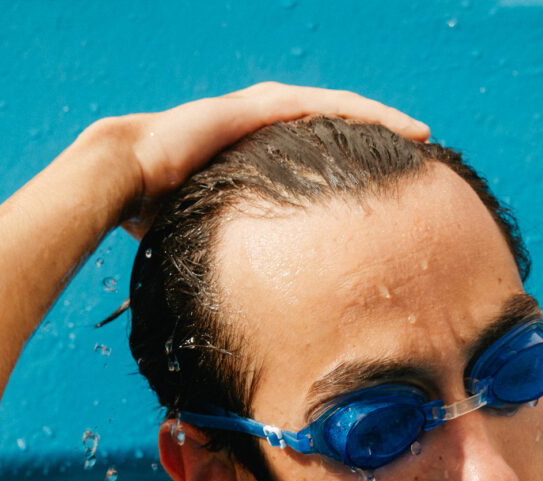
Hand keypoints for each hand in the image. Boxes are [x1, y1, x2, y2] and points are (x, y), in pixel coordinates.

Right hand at [113, 82, 429, 236]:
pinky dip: (364, 111)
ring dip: (380, 120)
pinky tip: (398, 123)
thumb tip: (248, 312)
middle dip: (374, 139)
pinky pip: (325, 106)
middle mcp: (260, 126)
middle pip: (331, 129)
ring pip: (335, 110)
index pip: (312, 158)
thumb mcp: (206, 233)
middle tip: (418, 156)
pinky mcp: (261, 105)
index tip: (384, 188)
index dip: (348, 168)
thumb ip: (232, 256)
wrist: (121, 178)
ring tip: (421, 135)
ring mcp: (261, 110)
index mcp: (251, 155)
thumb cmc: (152, 213)